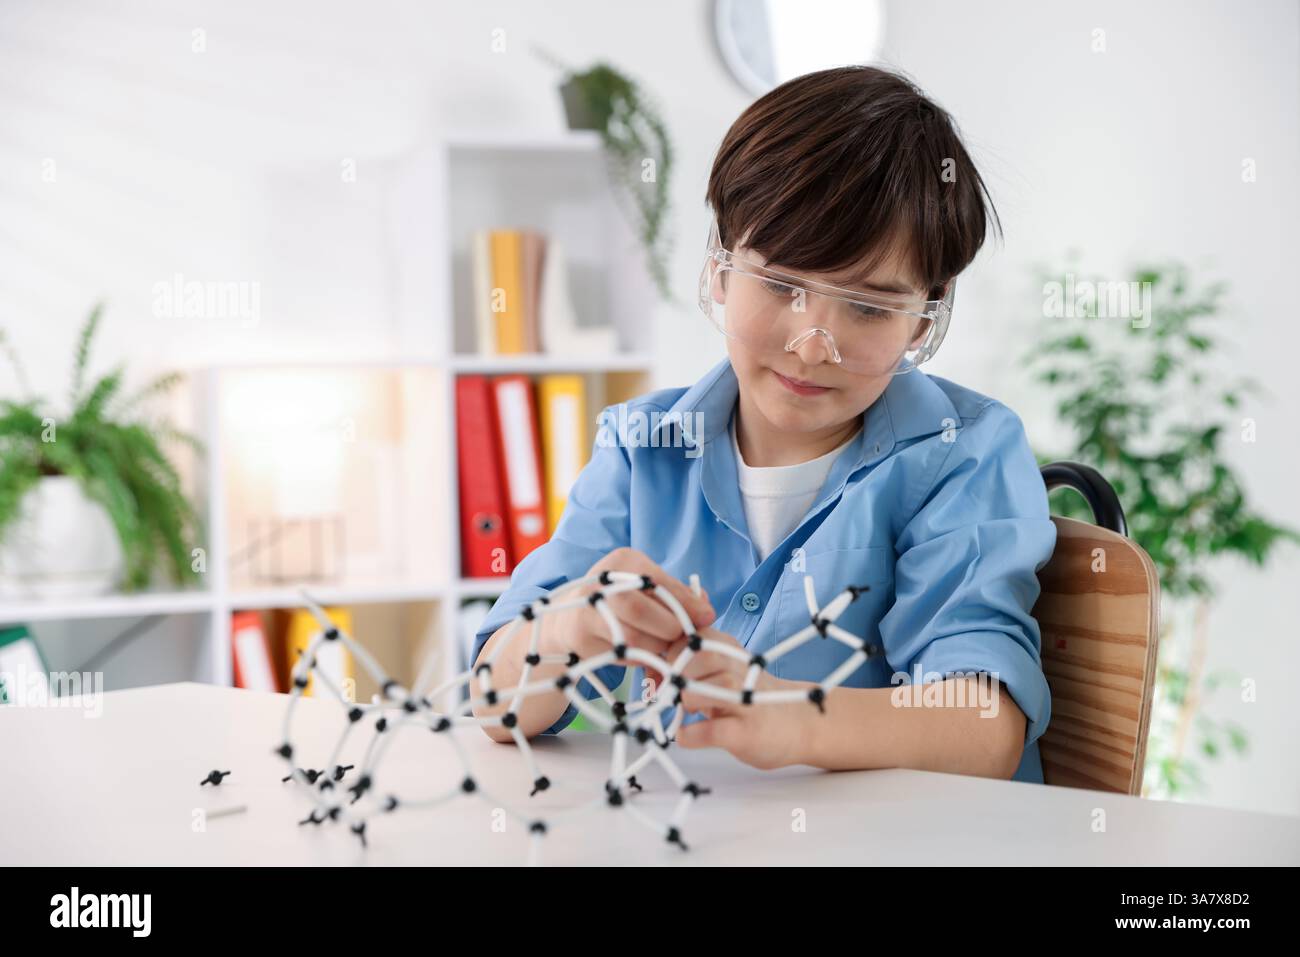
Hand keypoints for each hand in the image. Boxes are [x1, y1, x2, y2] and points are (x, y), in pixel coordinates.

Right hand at [538, 548, 714, 667]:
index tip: (707, 617)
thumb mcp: (648, 587)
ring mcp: (586, 611)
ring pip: (633, 638)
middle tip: (680, 636)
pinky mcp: (581, 639)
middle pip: (641, 610)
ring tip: (663, 644)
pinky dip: (641, 657)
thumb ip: (678, 595)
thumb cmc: (622, 600)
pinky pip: (623, 654)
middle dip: (670, 628)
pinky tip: (643, 651)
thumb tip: (706, 611)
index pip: (659, 583)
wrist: (570, 618)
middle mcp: (600, 582)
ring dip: (658, 646)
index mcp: (622, 562)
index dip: (687, 603)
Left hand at [666, 626, 817, 770]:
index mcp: (728, 649)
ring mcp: (743, 700)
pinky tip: (688, 734)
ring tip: (689, 711)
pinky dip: (689, 735)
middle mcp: (737, 669)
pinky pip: (707, 731)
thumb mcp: (727, 668)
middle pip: (692, 656)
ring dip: (684, 701)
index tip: (660, 674)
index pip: (684, 637)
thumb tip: (652, 673)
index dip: (665, 655)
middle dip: (673, 675)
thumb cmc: (754, 696)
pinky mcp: (745, 732)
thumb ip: (694, 662)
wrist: (803, 722)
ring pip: (698, 689)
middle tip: (675, 693)